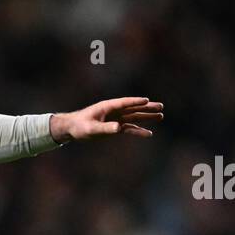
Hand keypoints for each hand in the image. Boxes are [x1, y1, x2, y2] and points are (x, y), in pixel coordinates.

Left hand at [49, 97, 163, 142]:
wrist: (72, 129)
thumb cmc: (79, 126)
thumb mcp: (91, 129)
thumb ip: (105, 128)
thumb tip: (119, 128)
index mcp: (107, 106)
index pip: (124, 103)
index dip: (135, 102)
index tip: (147, 100)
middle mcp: (114, 111)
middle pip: (133, 108)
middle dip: (147, 108)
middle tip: (161, 106)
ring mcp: (115, 118)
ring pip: (134, 117)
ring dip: (147, 117)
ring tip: (161, 116)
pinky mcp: (115, 127)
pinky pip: (129, 128)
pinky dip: (139, 130)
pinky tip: (149, 134)